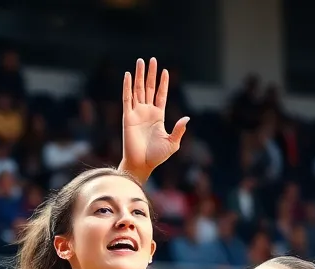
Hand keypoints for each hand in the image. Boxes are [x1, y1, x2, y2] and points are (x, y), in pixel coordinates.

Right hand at [122, 57, 188, 178]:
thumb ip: (179, 129)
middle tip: (152, 59)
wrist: (142, 164)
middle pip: (149, 88)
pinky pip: (127, 99)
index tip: (165, 71)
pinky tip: (128, 75)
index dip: (163, 83)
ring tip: (140, 61)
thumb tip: (187, 118)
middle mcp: (147, 112)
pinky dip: (127, 87)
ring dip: (139, 75)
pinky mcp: (128, 117)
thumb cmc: (157, 156)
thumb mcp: (172, 143)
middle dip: (151, 74)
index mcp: (158, 116)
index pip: (161, 95)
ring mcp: (137, 113)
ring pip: (138, 89)